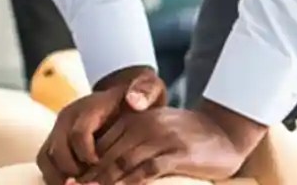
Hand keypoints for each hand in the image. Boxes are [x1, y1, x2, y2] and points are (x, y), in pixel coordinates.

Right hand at [37, 66, 165, 184]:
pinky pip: (45, 162)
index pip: (78, 133)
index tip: (101, 165)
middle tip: (91, 184)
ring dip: (59, 177)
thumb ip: (144, 91)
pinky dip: (54, 178)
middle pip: (57, 149)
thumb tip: (134, 102)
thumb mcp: (145, 88)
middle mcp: (68, 118)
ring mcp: (59, 130)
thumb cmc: (136, 97)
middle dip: (72, 171)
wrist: (122, 96)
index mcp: (88, 107)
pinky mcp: (55, 142)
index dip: (88, 154)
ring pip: (46, 158)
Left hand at [78, 104, 261, 184]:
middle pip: (107, 155)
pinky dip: (132, 184)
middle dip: (90, 178)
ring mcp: (160, 138)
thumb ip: (130, 141)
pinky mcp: (177, 154)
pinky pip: (148, 171)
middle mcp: (143, 126)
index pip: (100, 144)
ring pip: (123, 164)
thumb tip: (103, 165)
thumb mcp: (154, 130)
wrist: (224, 132)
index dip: (85, 167)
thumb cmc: (185, 136)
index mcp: (134, 119)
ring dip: (105, 182)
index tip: (72, 183)